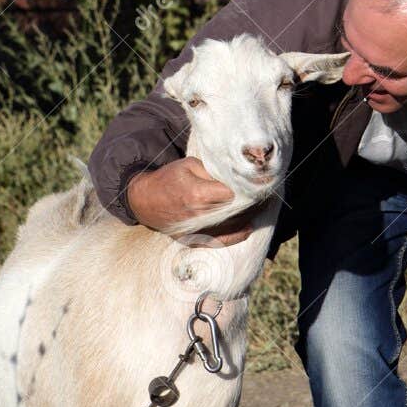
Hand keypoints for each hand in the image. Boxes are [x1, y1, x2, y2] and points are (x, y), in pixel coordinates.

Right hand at [125, 159, 252, 243]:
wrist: (144, 200)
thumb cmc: (167, 179)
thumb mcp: (189, 165)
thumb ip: (214, 171)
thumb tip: (237, 176)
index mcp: (199, 194)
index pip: (234, 192)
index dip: (245, 187)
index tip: (254, 182)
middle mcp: (200, 215)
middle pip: (236, 210)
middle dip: (249, 201)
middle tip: (261, 194)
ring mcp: (197, 230)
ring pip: (231, 225)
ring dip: (246, 216)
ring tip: (258, 207)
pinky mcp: (194, 240)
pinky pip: (220, 241)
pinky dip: (235, 236)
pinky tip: (247, 229)